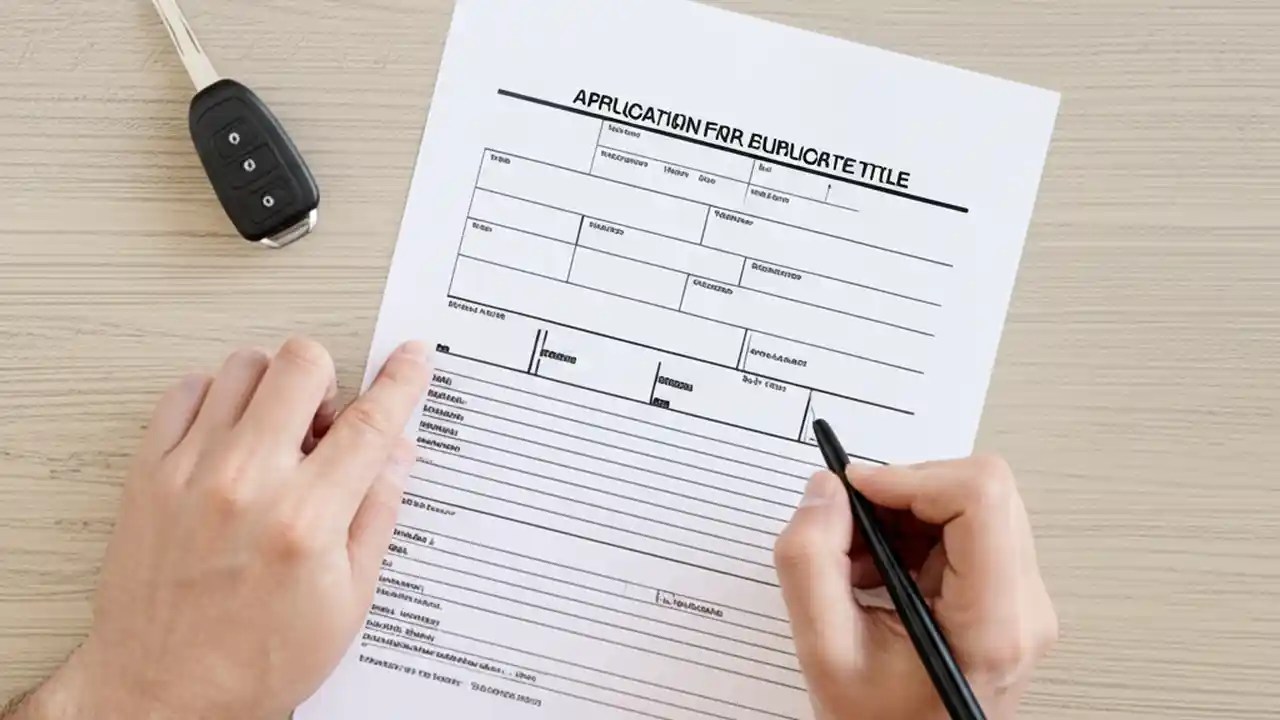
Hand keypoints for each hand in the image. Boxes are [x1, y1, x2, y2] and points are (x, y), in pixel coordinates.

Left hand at [15, 338, 430, 719]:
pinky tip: (228, 433)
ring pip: (241, 366)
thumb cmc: (255, 661)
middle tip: (325, 418)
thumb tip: (397, 453)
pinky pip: (182, 392)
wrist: (163, 695)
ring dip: (271, 386)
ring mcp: (190, 473)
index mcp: (308, 520)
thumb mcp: (348, 601)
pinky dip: (213, 398)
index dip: (400, 381)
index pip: (370, 424)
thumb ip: (376, 516)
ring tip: (275, 429)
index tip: (411, 357)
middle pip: (301, 365)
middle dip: (328, 378)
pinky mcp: (147, 475)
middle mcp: (247, 484)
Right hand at [774, 457, 1057, 719]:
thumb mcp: (825, 652)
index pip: (980, 496)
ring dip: (903, 515)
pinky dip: (914, 534)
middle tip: (847, 531)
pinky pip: (968, 529)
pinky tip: (878, 574)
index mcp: (994, 622)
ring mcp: (1023, 600)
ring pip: (973, 503)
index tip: (856, 491)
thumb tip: (825, 492)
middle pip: (978, 490)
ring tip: (857, 565)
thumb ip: (811, 563)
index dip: (910, 477)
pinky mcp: (1010, 596)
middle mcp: (1025, 606)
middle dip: (901, 496)